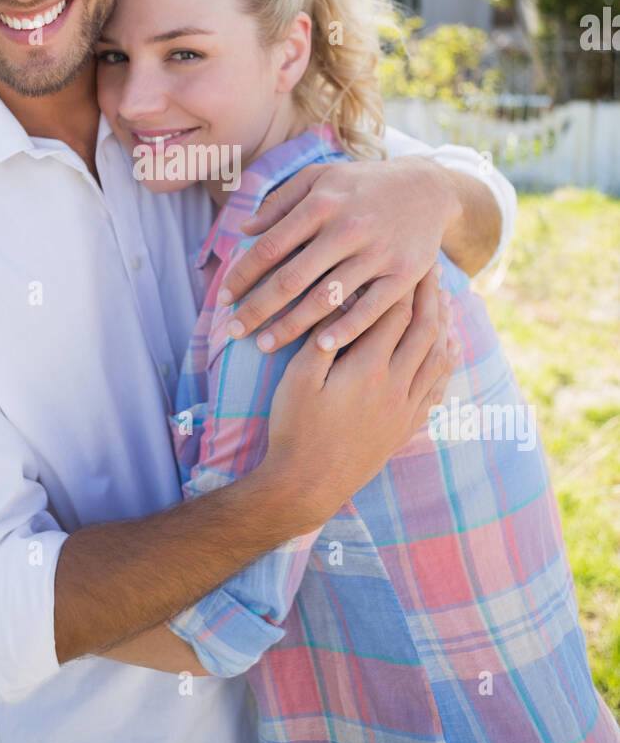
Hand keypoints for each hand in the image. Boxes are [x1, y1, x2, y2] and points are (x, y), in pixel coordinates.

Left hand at [217, 156, 461, 352]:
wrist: (427, 186)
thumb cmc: (362, 184)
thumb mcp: (320, 178)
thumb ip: (280, 201)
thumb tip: (243, 230)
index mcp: (322, 204)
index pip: (271, 247)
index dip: (243, 275)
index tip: (224, 298)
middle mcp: (347, 228)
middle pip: (292, 279)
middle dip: (257, 309)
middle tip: (233, 331)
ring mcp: (378, 253)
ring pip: (326, 299)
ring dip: (291, 327)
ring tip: (264, 346)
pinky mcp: (404, 274)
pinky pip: (371, 310)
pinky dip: (345, 330)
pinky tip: (319, 347)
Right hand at [261, 265, 457, 532]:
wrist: (306, 485)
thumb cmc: (294, 428)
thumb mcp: (298, 378)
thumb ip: (321, 337)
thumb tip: (338, 300)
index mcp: (368, 369)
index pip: (394, 314)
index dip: (402, 283)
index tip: (406, 257)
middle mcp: (396, 386)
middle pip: (424, 330)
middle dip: (429, 295)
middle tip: (431, 267)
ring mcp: (405, 408)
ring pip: (436, 357)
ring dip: (443, 325)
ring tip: (445, 300)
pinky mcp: (406, 426)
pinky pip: (436, 388)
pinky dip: (446, 363)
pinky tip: (448, 349)